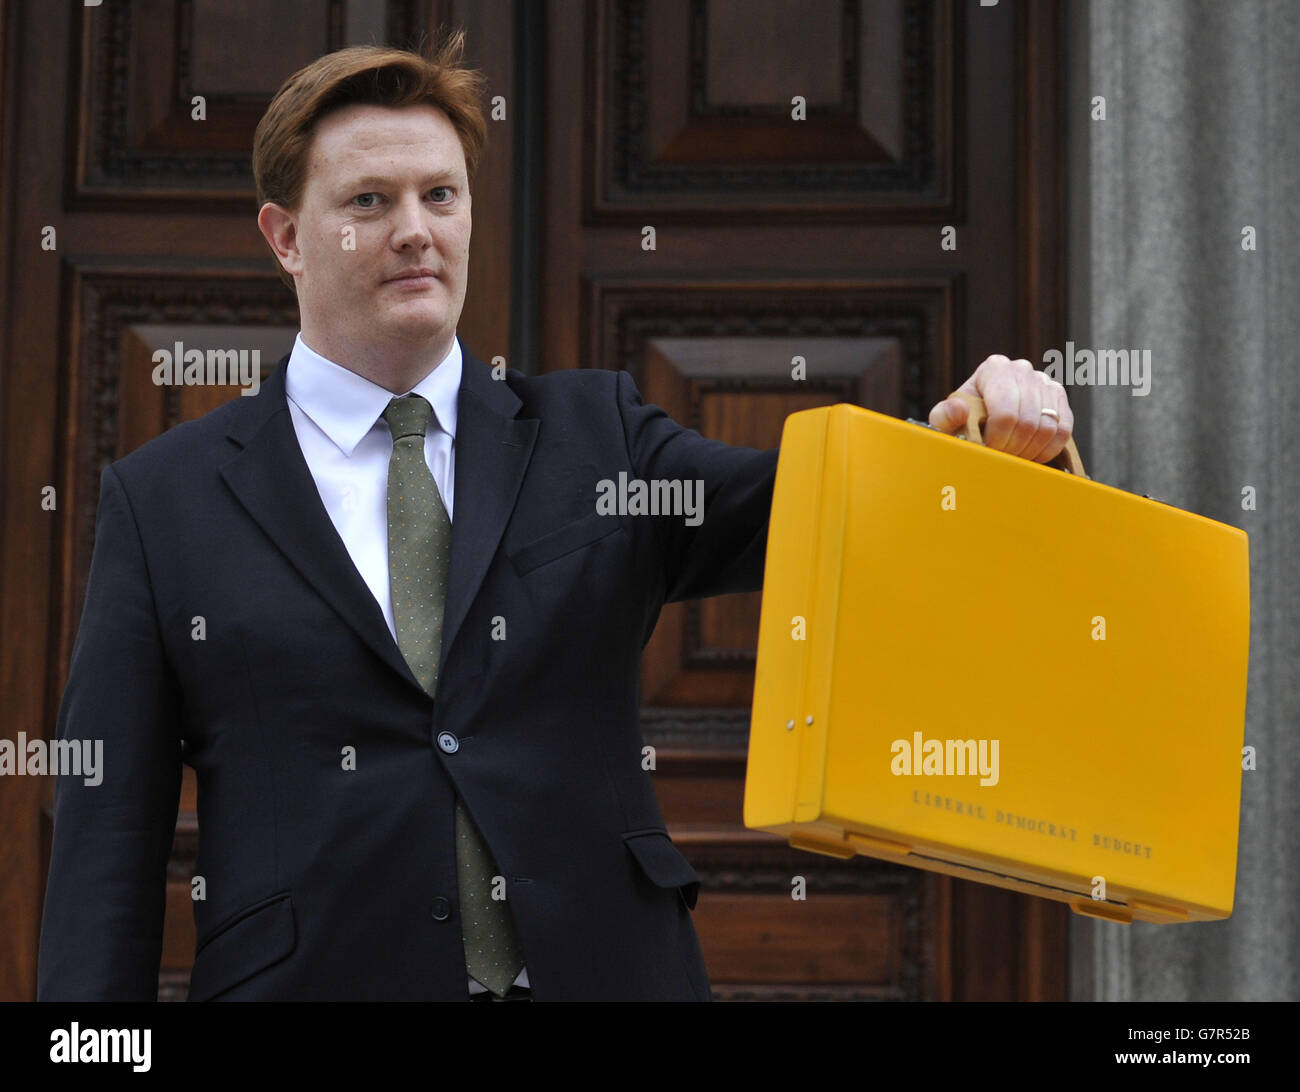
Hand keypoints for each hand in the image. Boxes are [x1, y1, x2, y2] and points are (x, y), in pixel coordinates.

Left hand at [927, 355, 1074, 464]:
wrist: (981, 416)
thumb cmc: (962, 419)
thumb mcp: (946, 419)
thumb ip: (945, 416)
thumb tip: (959, 410)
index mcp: (994, 369)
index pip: (1005, 413)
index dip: (999, 440)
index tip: (989, 451)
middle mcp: (1021, 369)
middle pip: (1027, 422)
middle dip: (1013, 448)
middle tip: (1001, 458)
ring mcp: (1043, 381)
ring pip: (1048, 427)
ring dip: (1030, 451)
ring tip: (1013, 457)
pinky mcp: (1058, 397)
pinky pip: (1063, 429)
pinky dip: (1048, 449)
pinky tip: (1031, 455)